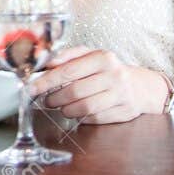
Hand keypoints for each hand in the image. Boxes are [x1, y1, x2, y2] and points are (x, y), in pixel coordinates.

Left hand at [27, 46, 166, 123]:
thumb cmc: (108, 70)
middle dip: (54, 98)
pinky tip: (78, 111)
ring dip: (66, 110)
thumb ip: (67, 56)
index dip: (46, 82)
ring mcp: (121, 95)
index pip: (67, 71)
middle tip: (47, 100)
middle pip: (74, 92)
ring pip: (84, 108)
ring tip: (61, 106)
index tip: (31, 88)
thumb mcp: (90, 55)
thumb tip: (44, 61)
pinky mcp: (124, 112)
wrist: (142, 86)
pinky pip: (95, 118)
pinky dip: (82, 117)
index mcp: (103, 58)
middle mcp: (114, 76)